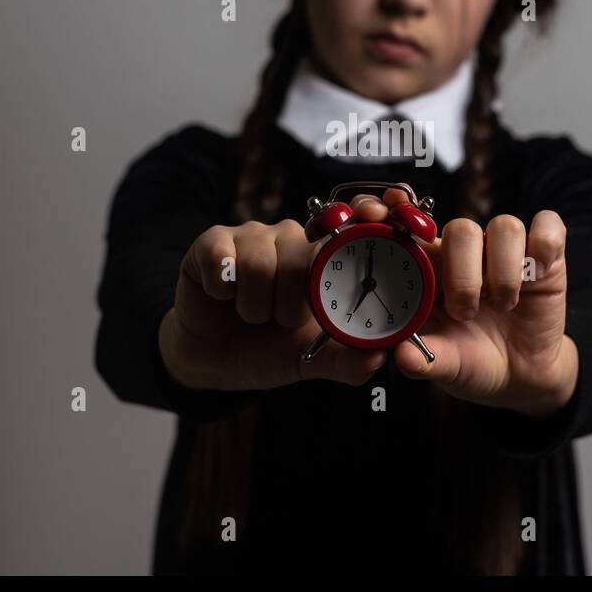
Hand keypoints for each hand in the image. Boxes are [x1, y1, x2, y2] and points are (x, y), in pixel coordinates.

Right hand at [158, 193, 391, 391]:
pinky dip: (221, 289)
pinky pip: (221, 258)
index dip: (355, 229)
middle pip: (299, 258)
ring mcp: (251, 235)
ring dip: (252, 306)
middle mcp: (290, 238)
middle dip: (286, 307)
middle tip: (277, 320)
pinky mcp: (212, 242)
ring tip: (249, 314)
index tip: (358, 247)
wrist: (213, 361)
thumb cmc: (267, 351)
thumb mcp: (310, 359)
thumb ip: (346, 360)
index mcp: (321, 259)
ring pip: (259, 264)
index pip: (345, 237)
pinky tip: (221, 296)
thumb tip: (379, 356)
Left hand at [369, 188, 577, 418]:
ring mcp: (506, 252)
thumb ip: (424, 360)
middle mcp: (468, 254)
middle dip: (464, 275)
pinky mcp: (545, 257)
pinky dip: (544, 245)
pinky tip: (538, 273)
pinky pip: (548, 226)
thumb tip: (401, 355)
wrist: (519, 377)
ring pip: (505, 227)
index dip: (400, 214)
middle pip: (462, 229)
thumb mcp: (445, 366)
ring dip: (504, 272)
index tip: (384, 217)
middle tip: (466, 314)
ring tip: (503, 307)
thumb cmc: (471, 362)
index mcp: (432, 269)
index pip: (414, 226)